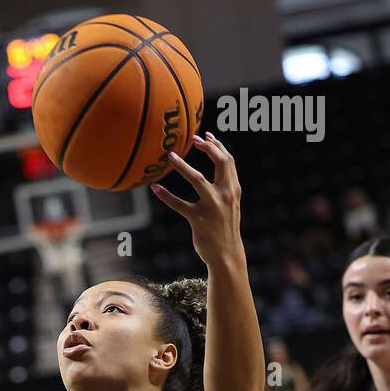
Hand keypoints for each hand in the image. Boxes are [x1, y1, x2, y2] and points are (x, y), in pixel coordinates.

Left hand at [151, 133, 241, 267]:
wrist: (227, 255)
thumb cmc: (225, 228)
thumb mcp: (231, 204)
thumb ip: (226, 187)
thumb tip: (219, 167)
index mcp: (233, 189)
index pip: (228, 160)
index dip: (217, 145)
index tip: (205, 136)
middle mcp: (225, 195)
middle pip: (220, 162)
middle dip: (207, 147)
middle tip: (192, 139)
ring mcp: (212, 207)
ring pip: (198, 179)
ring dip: (183, 166)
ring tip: (170, 156)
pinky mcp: (198, 220)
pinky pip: (179, 205)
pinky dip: (166, 196)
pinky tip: (156, 188)